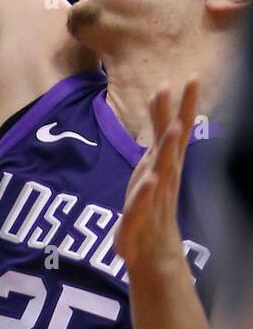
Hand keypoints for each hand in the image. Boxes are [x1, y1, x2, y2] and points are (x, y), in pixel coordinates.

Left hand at [116, 79, 199, 275]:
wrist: (150, 251)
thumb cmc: (149, 204)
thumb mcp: (150, 166)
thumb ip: (157, 139)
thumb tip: (161, 108)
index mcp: (166, 164)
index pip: (176, 129)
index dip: (183, 104)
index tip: (190, 77)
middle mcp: (165, 176)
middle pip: (173, 141)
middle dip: (177, 114)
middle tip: (185, 87)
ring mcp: (154, 195)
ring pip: (163, 169)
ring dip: (168, 149)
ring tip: (173, 128)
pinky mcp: (138, 216)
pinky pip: (143, 202)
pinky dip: (146, 190)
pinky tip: (151, 179)